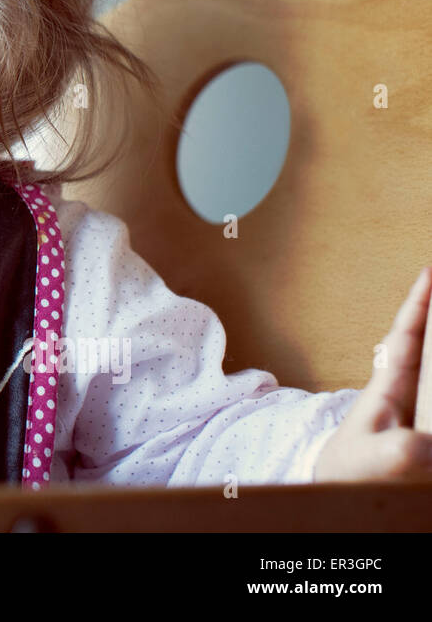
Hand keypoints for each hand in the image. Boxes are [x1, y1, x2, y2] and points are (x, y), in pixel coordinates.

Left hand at [313, 266, 431, 481]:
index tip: (430, 271)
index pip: (404, 338)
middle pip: (425, 343)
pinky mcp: (429, 428)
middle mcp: (405, 392)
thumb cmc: (352, 473)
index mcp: (387, 389)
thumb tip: (427, 448)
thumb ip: (396, 453)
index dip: (418, 305)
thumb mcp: (371, 462)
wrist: (341, 493)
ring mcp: (419, 407)